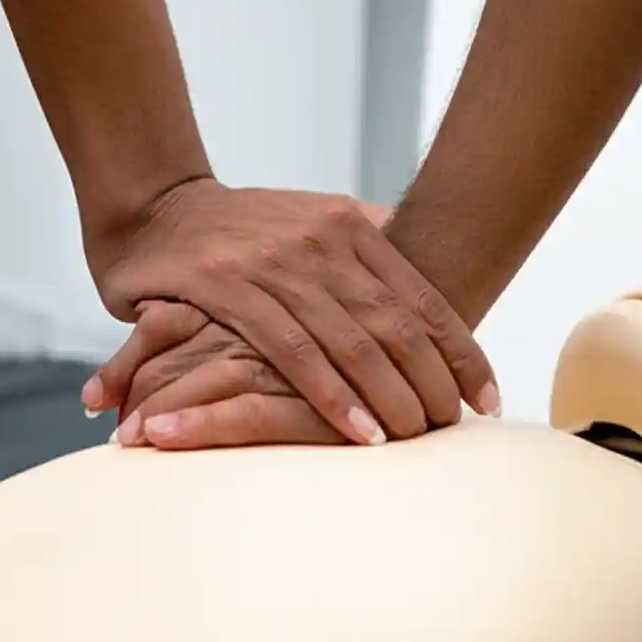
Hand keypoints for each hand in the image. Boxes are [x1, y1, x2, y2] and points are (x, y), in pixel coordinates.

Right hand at [83, 180, 500, 443]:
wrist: (154, 205)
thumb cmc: (242, 227)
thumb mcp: (312, 218)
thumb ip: (365, 240)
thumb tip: (422, 253)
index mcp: (352, 225)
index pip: (424, 297)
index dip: (461, 352)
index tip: (486, 398)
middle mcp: (323, 238)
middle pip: (397, 323)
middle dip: (433, 382)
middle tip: (451, 428)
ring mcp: (277, 261)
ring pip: (352, 340)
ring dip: (390, 395)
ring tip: (415, 436)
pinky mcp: (229, 286)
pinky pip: (293, 350)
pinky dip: (331, 394)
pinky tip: (359, 429)